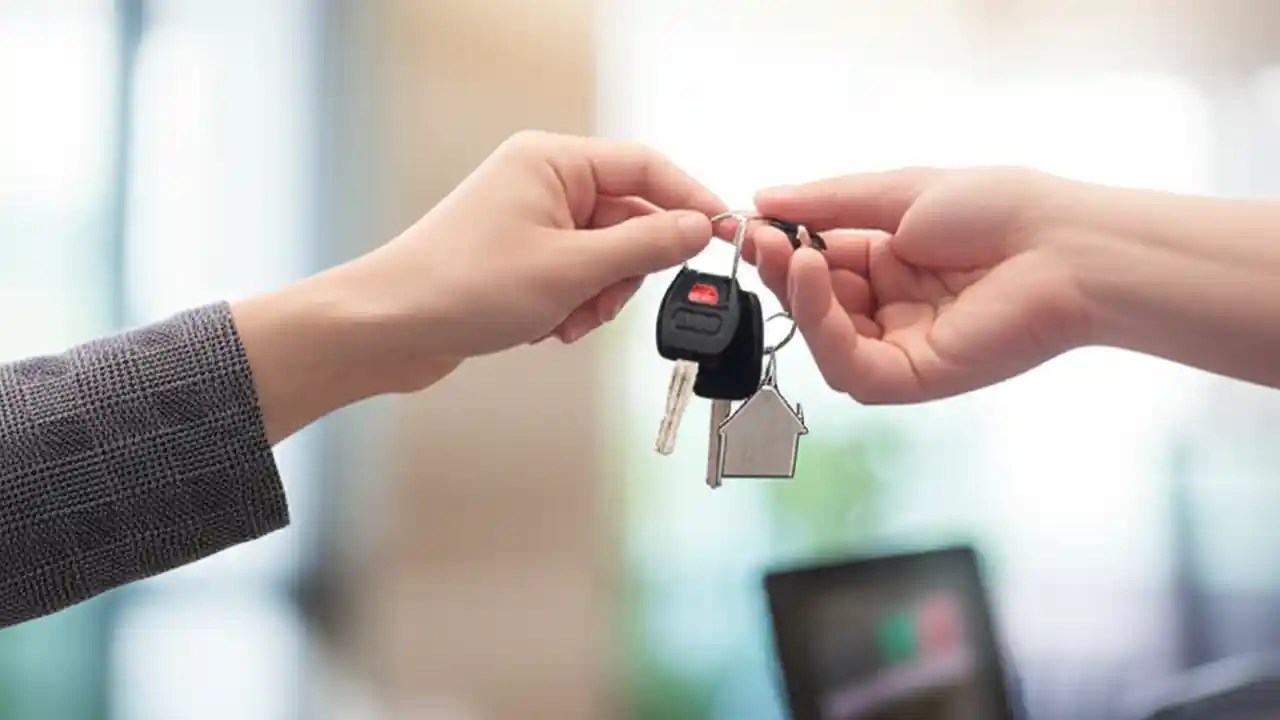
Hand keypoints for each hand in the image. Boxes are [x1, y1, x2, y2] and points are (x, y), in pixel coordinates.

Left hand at [236, 131, 724, 441]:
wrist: (389, 328)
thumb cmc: (460, 286)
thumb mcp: (571, 269)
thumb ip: (644, 246)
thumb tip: (697, 228)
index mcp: (552, 160)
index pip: (646, 167)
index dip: (690, 201)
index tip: (722, 235)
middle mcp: (542, 181)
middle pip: (628, 216)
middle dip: (628, 269)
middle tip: (611, 299)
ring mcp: (530, 220)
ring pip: (605, 255)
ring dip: (599, 295)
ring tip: (568, 318)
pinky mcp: (520, 257)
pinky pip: (576, 275)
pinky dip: (574, 304)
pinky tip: (548, 326)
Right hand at [751, 167, 1088, 402]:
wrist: (1064, 246)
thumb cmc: (998, 210)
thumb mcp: (898, 194)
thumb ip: (828, 203)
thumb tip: (762, 199)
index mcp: (893, 264)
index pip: (820, 265)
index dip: (786, 248)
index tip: (754, 223)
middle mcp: (893, 310)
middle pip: (816, 305)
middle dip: (784, 271)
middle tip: (761, 238)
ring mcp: (902, 347)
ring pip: (824, 339)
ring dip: (797, 297)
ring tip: (787, 253)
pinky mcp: (913, 378)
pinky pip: (849, 366)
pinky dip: (821, 326)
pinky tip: (815, 279)